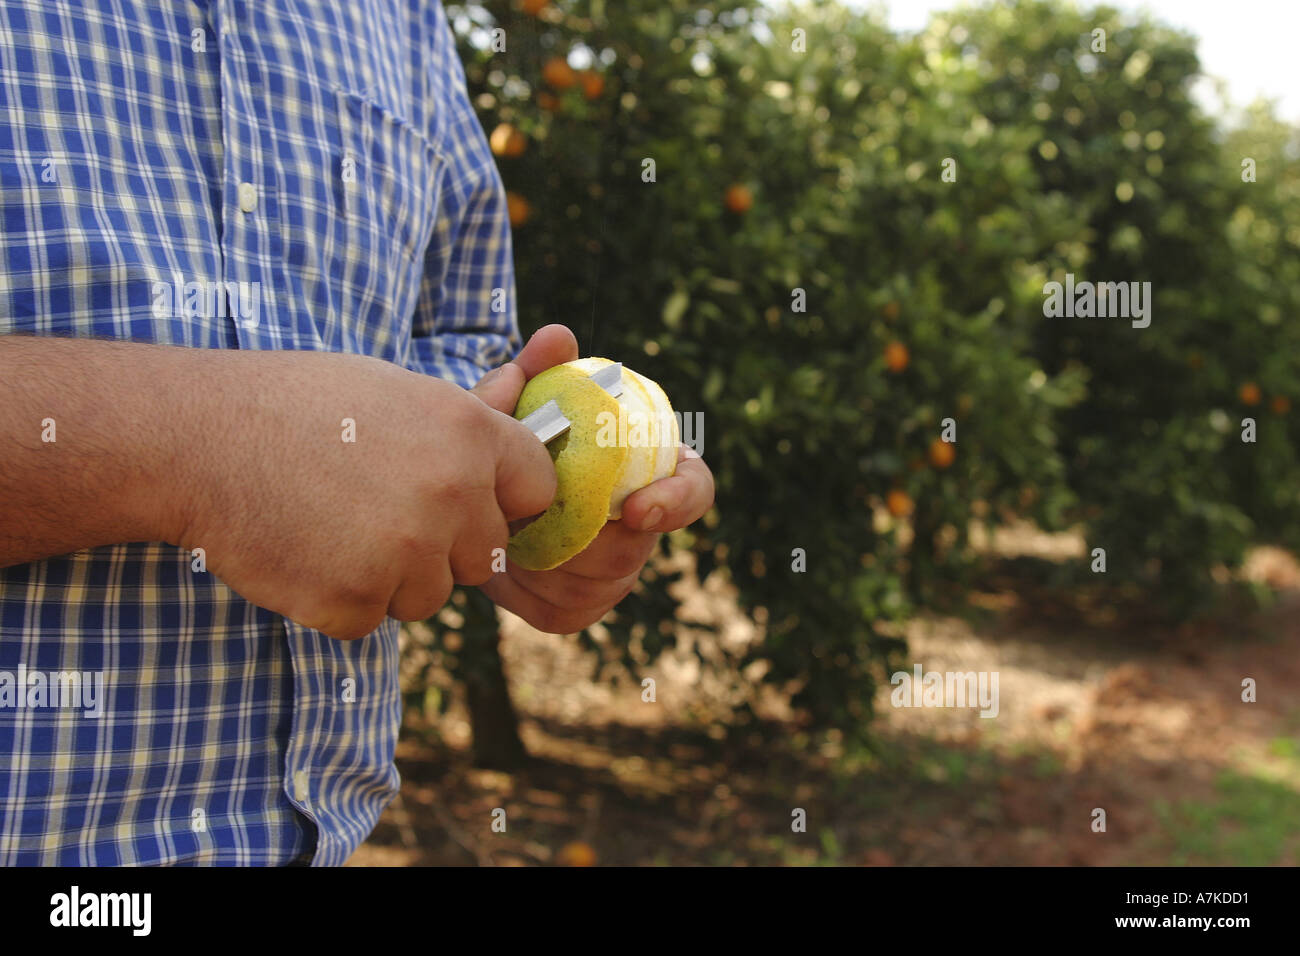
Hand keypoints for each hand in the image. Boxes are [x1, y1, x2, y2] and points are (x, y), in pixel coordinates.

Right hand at [174, 349, 555, 638]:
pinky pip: (372, 619)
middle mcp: (452, 496)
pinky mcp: (355, 602)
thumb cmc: (300, 405)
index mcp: (470, 436)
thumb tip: (531, 455)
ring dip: (393, 576)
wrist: (200, 438)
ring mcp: (405, 554)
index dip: (503, 497)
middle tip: (382, 511)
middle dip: (446, 545)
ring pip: (431, 595)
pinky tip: (308, 553)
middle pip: (487, 555)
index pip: (537, 489)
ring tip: (336, 525)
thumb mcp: (399, 391)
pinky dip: (342, 601)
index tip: (469, 497)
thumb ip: (468, 429)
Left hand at [471, 326, 715, 632]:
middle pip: (637, 548)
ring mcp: (610, 572)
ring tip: (504, 531)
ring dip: (548, 561)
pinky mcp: (572, 608)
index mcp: (647, 470)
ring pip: (600, 586)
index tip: (636, 507)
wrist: (464, 490)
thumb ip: (533, 371)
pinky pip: (564, 614)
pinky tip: (498, 564)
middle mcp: (638, 525)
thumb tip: (558, 339)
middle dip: (582, 538)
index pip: (694, 488)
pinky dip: (528, 592)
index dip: (677, 501)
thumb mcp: (509, 404)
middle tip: (529, 517)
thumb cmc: (505, 440)